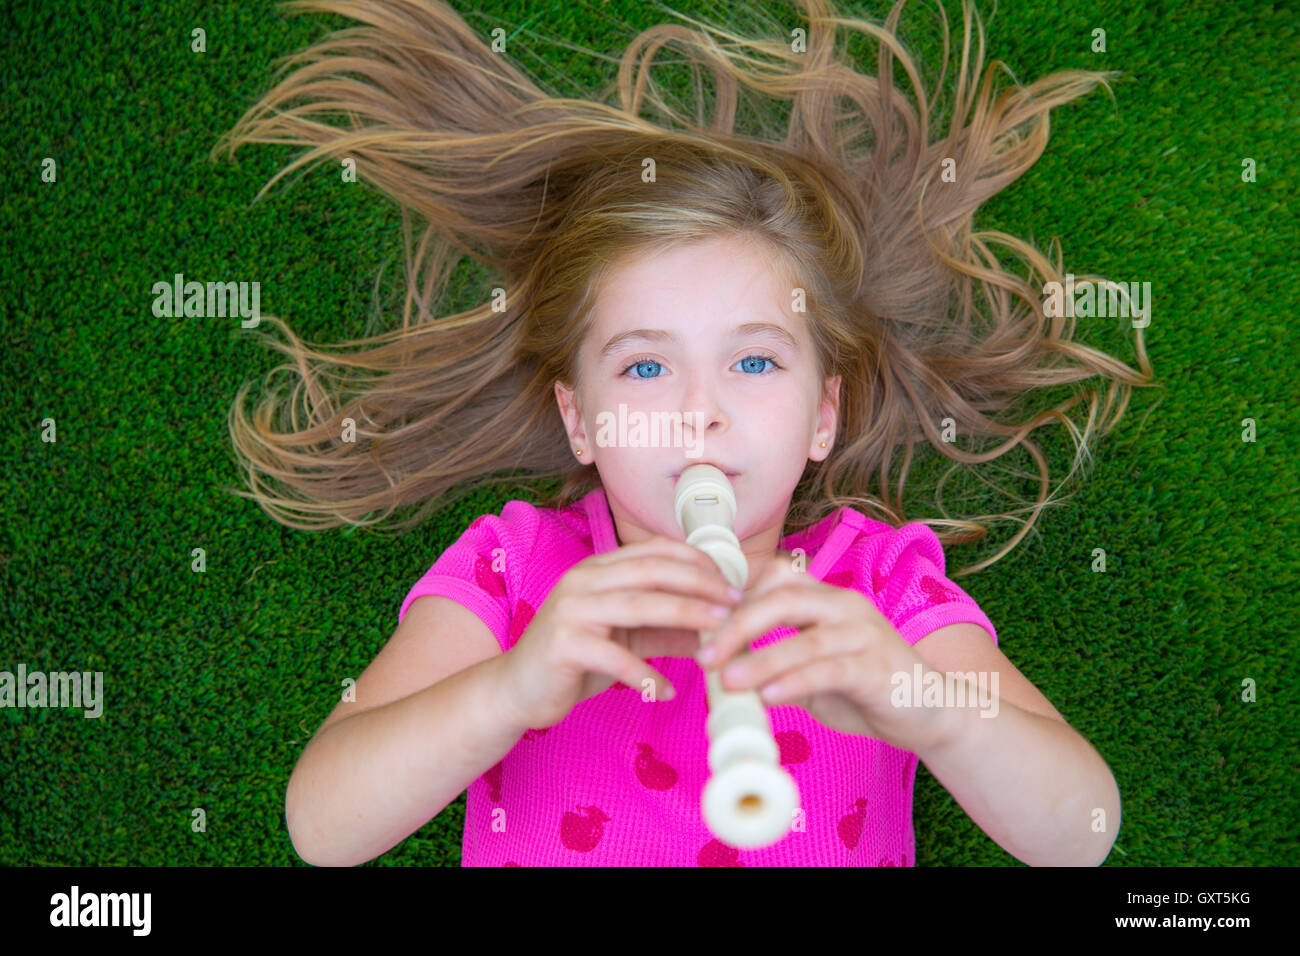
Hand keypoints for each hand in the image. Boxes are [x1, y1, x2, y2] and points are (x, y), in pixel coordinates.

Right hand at [499, 535, 742, 729]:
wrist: (516, 689)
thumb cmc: (575, 660)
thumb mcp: (626, 638)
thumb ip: (665, 628)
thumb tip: (718, 629)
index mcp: (599, 570)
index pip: (654, 552)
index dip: (696, 562)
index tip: (731, 580)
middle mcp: (583, 580)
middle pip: (651, 572)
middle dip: (699, 585)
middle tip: (735, 603)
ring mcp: (570, 610)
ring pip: (637, 605)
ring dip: (684, 617)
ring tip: (717, 636)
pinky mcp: (562, 645)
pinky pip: (613, 657)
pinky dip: (645, 675)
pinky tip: (667, 691)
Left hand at [697, 556, 951, 751]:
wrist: (930, 712)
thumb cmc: (866, 689)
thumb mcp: (814, 670)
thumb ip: (777, 662)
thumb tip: (723, 668)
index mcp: (826, 599)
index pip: (774, 580)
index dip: (735, 599)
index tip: (701, 626)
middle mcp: (845, 606)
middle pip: (782, 599)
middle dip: (737, 626)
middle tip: (705, 656)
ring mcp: (864, 634)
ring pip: (803, 638)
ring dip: (760, 659)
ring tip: (726, 680)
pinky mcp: (876, 667)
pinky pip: (828, 669)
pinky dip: (795, 681)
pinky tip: (770, 697)